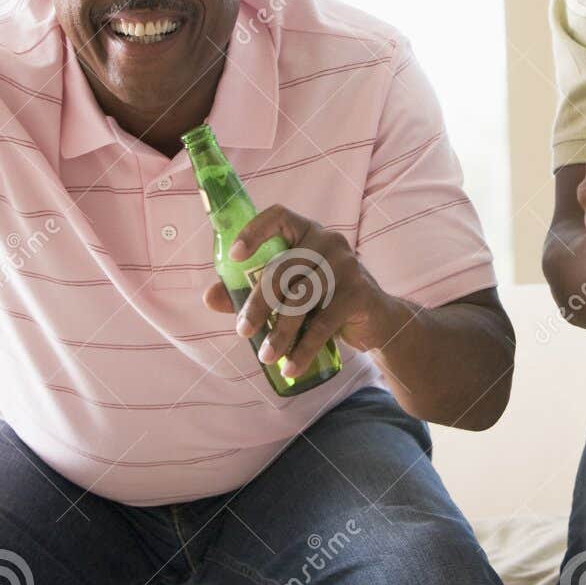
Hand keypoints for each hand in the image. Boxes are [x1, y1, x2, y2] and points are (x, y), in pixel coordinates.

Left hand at [201, 205, 408, 376]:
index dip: (254, 231)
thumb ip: (249, 292)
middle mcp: (328, 241)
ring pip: (302, 298)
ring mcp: (346, 265)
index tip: (235, 256)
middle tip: (242, 332)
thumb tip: (209, 297)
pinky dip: (304, 349)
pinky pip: (324, 322)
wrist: (376, 322)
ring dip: (280, 333)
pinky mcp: (359, 292)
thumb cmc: (324, 301)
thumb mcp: (288, 294)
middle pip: (284, 267)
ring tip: (266, 357)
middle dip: (259, 303)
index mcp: (306, 232)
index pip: (278, 216)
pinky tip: (290, 367)